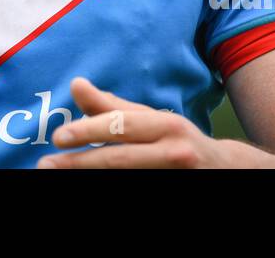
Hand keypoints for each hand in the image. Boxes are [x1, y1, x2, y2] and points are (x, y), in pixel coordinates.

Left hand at [36, 76, 241, 167]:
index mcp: (165, 125)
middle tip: (48, 164)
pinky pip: (139, 187)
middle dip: (80, 163)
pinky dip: (111, 185)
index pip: (121, 126)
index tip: (59, 138)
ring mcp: (177, 176)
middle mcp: (174, 151)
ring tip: (60, 174)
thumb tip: (75, 84)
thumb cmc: (177, 140)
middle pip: (121, 159)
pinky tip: (88, 184)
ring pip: (126, 176)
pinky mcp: (178, 191)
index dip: (88, 131)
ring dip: (90, 178)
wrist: (227, 169)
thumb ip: (112, 106)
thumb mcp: (150, 119)